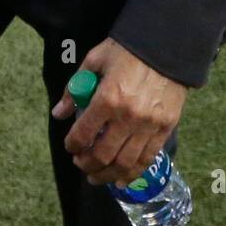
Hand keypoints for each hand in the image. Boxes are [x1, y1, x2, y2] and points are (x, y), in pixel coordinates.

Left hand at [52, 37, 187, 187]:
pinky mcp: (165, 129)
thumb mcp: (95, 60)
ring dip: (107, 174)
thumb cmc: (127, 50)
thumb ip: (75, 88)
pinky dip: (132, 173)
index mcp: (108, 98)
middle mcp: (128, 117)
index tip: (70, 147)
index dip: (73, 145)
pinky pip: (147, 158)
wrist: (167, 46)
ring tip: (96, 176)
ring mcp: (149, 125)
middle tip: (80, 164)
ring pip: (125, 163)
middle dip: (87, 164)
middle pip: (103, 155)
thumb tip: (58, 113)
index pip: (83, 133)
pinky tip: (121, 179)